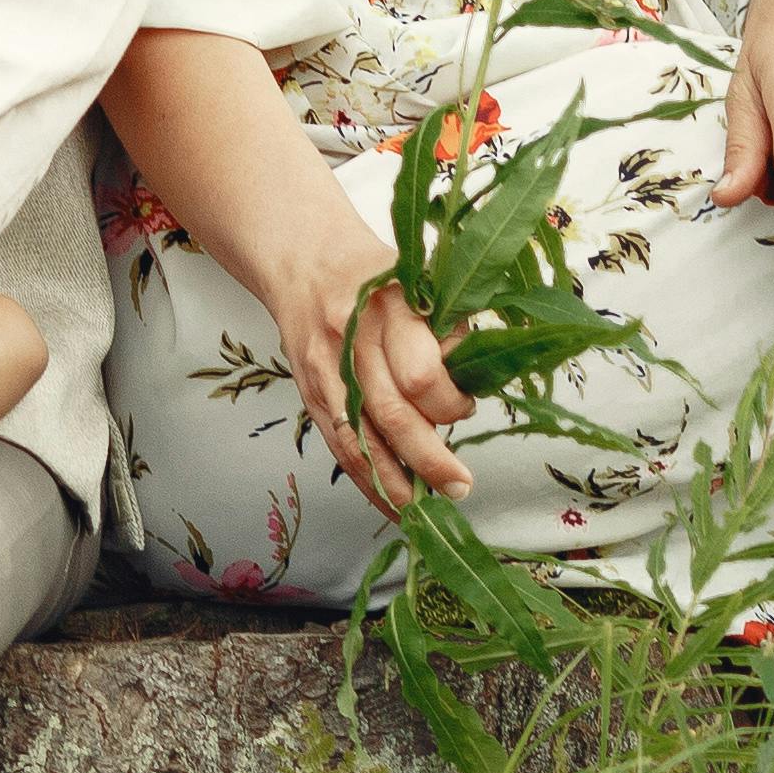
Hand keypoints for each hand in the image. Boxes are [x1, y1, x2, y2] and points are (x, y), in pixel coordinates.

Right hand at [264, 253, 475, 518]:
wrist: (303, 261)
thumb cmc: (373, 275)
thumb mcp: (418, 284)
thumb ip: (447, 332)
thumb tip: (470, 389)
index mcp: (388, 308)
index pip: (421, 374)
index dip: (450, 402)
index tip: (466, 407)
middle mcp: (352, 342)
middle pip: (392, 415)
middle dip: (429, 459)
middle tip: (460, 485)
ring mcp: (325, 373)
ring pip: (361, 441)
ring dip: (396, 484)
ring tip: (427, 510)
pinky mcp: (311, 395)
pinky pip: (340, 448)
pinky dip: (368, 482)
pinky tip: (393, 504)